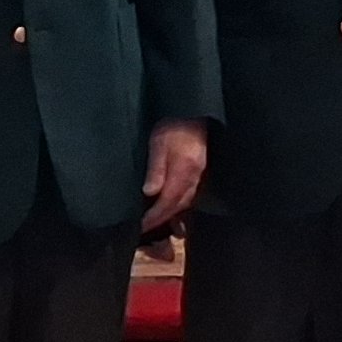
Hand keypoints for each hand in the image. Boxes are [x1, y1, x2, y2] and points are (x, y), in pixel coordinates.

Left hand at [139, 120, 209, 236]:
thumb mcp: (158, 144)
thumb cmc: (173, 126)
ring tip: (158, 220)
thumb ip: (156, 169)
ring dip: (172, 214)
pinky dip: (180, 204)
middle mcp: (194, 178)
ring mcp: (200, 175)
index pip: (168, 202)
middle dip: (162, 219)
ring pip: (186, 202)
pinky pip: (190, 194)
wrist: (192, 113)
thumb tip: (149, 193)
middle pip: (178, 206)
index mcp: (183, 172)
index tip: (141, 226)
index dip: (154, 217)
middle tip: (146, 227)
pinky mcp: (200, 171)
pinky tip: (173, 205)